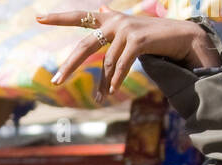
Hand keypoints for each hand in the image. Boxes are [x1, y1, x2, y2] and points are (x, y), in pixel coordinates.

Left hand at [38, 7, 219, 101]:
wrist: (183, 38)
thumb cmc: (155, 38)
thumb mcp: (129, 32)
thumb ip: (112, 26)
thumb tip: (101, 8)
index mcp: (110, 18)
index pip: (81, 17)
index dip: (59, 17)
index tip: (39, 18)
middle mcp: (115, 20)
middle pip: (85, 46)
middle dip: (69, 66)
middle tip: (55, 81)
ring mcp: (126, 28)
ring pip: (107, 64)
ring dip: (104, 84)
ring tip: (102, 98)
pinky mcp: (138, 39)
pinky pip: (121, 65)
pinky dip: (116, 80)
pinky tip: (112, 92)